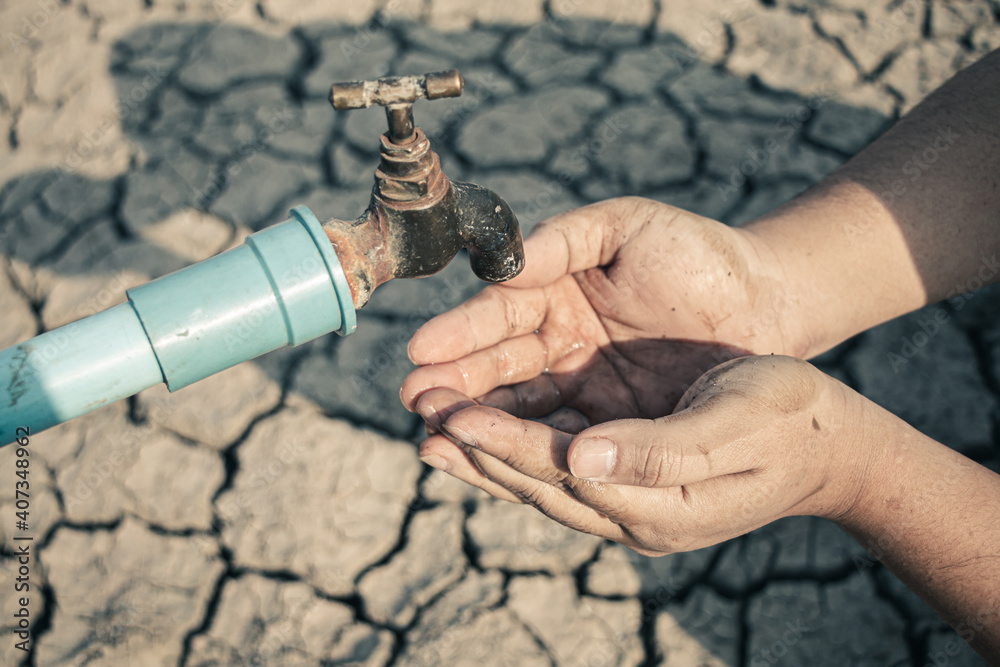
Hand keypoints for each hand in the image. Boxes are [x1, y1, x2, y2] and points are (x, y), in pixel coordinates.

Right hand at [403, 197, 803, 423]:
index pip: (500, 313)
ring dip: (477, 419)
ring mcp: (581, 386)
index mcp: (554, 291)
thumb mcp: (625, 228)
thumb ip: (561, 241)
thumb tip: (502, 263)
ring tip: (434, 431)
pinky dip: (524, 447)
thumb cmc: (696, 254)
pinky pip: (561, 437)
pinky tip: (485, 455)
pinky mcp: (609, 425)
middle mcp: (558, 341)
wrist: (766, 302)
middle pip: (498, 366)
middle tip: (417, 400)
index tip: (422, 349)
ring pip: (520, 407)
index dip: (461, 331)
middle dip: (455, 382)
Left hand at [412, 355, 878, 554]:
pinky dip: (520, 454)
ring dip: (487, 457)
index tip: (454, 418)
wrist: (827, 443)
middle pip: (539, 485)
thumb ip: (658, 449)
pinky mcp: (633, 489)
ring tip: (435, 432)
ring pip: (543, 483)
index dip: (505, 445)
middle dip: (478, 452)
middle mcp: (635, 515)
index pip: (561, 473)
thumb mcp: (735, 423)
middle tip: (422, 419)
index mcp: (658, 503)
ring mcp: (632, 507)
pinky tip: (489, 438)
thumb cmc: (789, 420)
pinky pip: (563, 474)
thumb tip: (582, 458)